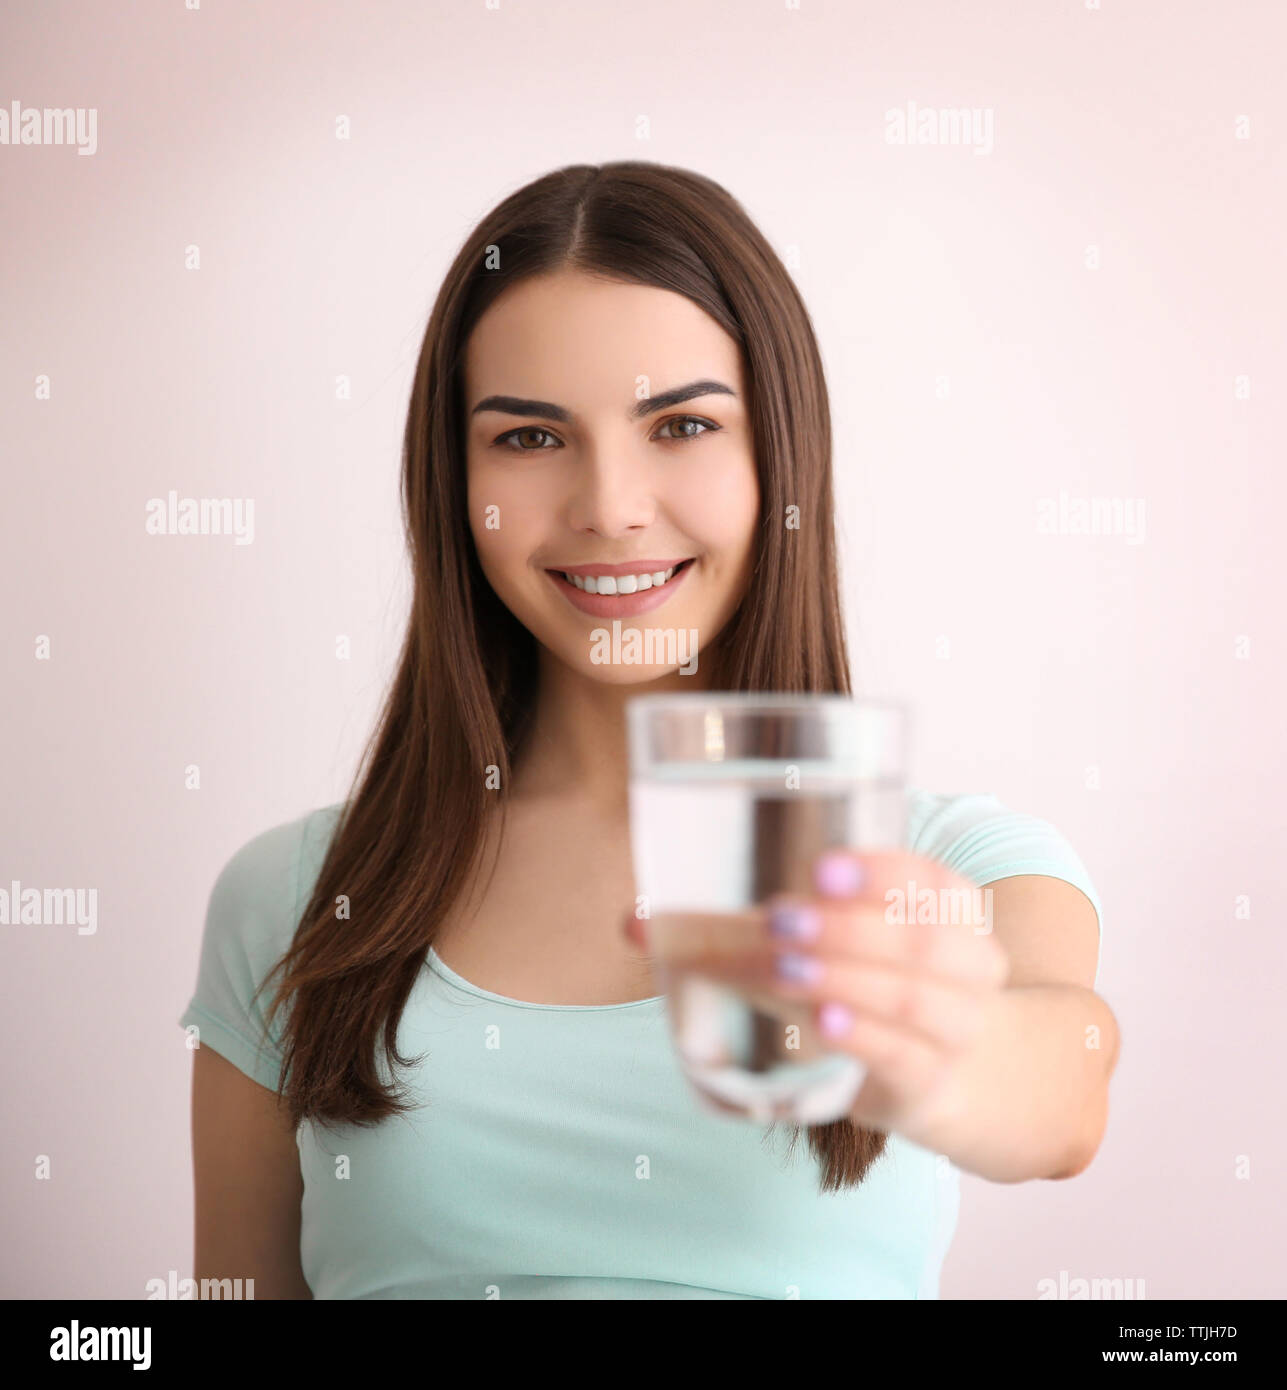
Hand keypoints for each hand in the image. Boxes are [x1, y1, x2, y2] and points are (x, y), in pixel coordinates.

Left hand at [622, 849, 1009, 1137]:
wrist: (946, 1073)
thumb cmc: (866, 986)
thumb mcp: (832, 943)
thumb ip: (741, 923)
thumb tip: (632, 921)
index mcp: (948, 908)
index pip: (930, 878)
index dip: (879, 870)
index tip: (819, 867)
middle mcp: (967, 964)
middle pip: (922, 938)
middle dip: (846, 925)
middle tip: (778, 917)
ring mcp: (955, 1028)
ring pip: (911, 996)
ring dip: (845, 977)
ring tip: (786, 966)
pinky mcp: (927, 1083)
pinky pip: (903, 1055)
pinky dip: (862, 1035)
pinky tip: (823, 1022)